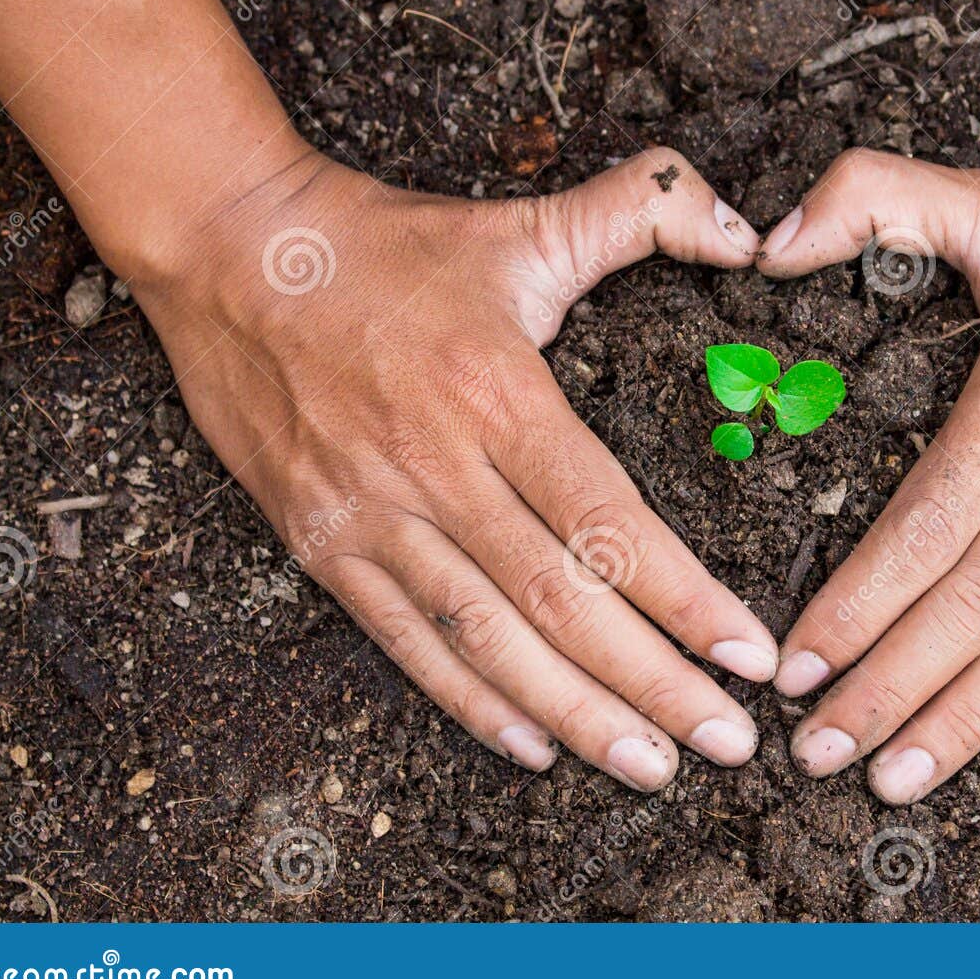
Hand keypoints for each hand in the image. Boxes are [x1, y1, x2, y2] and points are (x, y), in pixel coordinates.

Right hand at [133, 146, 776, 790]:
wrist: (229, 252)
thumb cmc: (387, 245)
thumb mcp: (523, 221)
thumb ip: (646, 212)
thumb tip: (750, 233)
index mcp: (496, 393)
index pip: (609, 522)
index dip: (685, 599)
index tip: (749, 657)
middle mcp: (435, 467)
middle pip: (560, 601)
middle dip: (652, 683)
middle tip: (727, 741)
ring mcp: (370, 514)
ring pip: (487, 638)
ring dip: (575, 713)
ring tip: (650, 766)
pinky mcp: (320, 542)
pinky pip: (405, 639)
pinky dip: (469, 701)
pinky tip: (532, 748)